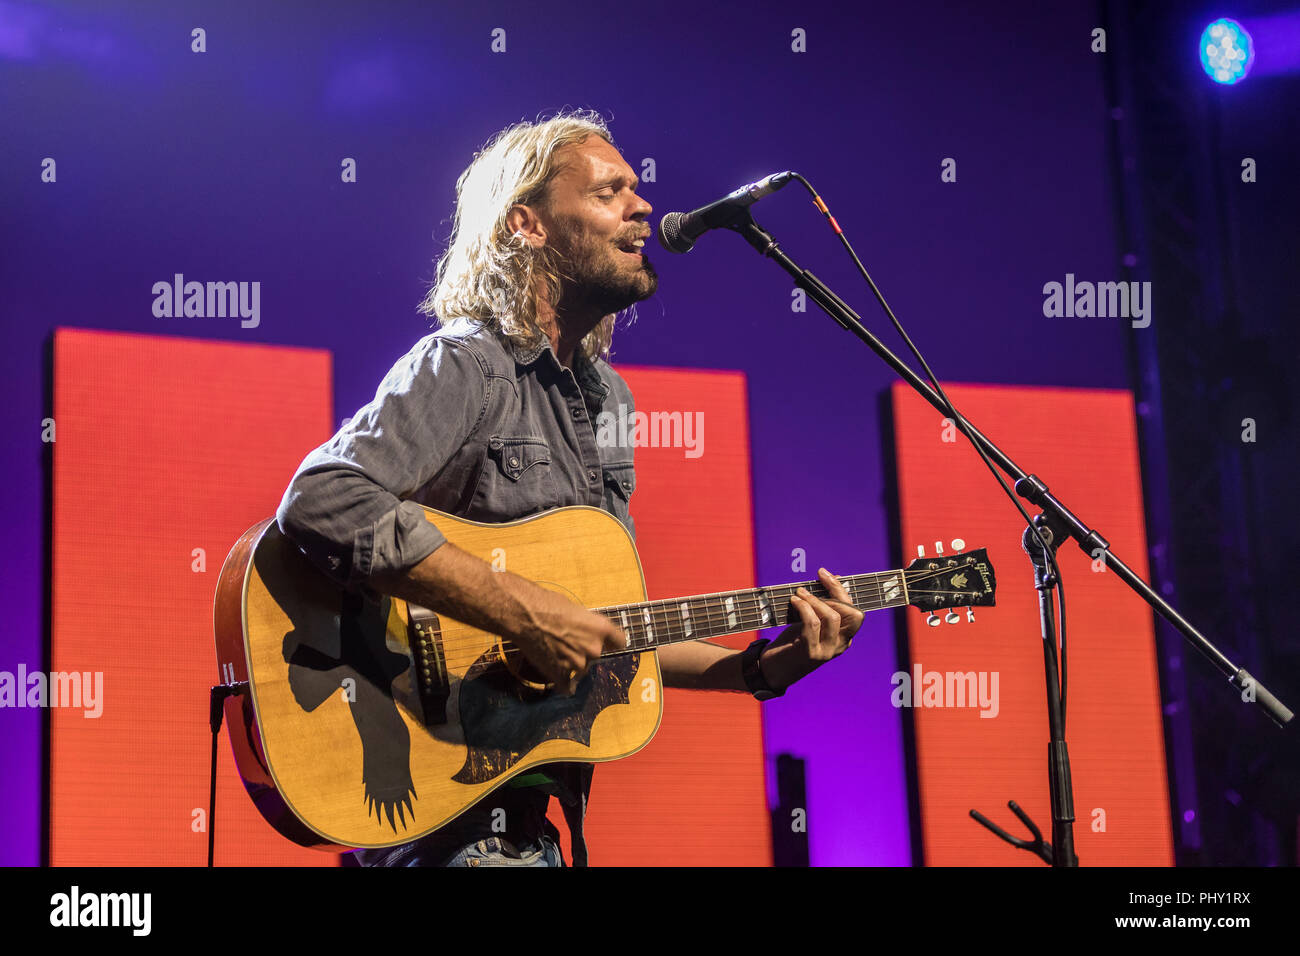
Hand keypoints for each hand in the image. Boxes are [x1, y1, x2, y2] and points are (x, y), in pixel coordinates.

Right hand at [511, 581, 627, 694]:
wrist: (525, 615)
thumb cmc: (547, 605)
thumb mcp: (575, 609)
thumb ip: (586, 625)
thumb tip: (584, 631)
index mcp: (601, 629)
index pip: (620, 642)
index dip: (612, 643)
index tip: (609, 644)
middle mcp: (594, 648)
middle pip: (596, 656)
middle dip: (585, 651)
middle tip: (569, 642)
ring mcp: (578, 664)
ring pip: (581, 669)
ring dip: (572, 664)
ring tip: (556, 651)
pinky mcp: (560, 675)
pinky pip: (567, 687)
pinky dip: (564, 685)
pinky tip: (560, 680)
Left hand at [762, 567, 863, 690]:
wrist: (772, 670)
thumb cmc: (792, 643)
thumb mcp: (811, 623)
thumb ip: (822, 606)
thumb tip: (833, 578)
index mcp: (844, 638)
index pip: (854, 611)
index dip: (840, 590)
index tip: (824, 574)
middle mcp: (841, 646)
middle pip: (851, 614)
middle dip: (833, 593)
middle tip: (811, 584)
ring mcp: (827, 651)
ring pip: (832, 617)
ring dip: (814, 600)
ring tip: (798, 594)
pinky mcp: (811, 653)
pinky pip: (813, 624)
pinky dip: (804, 608)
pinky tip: (794, 602)